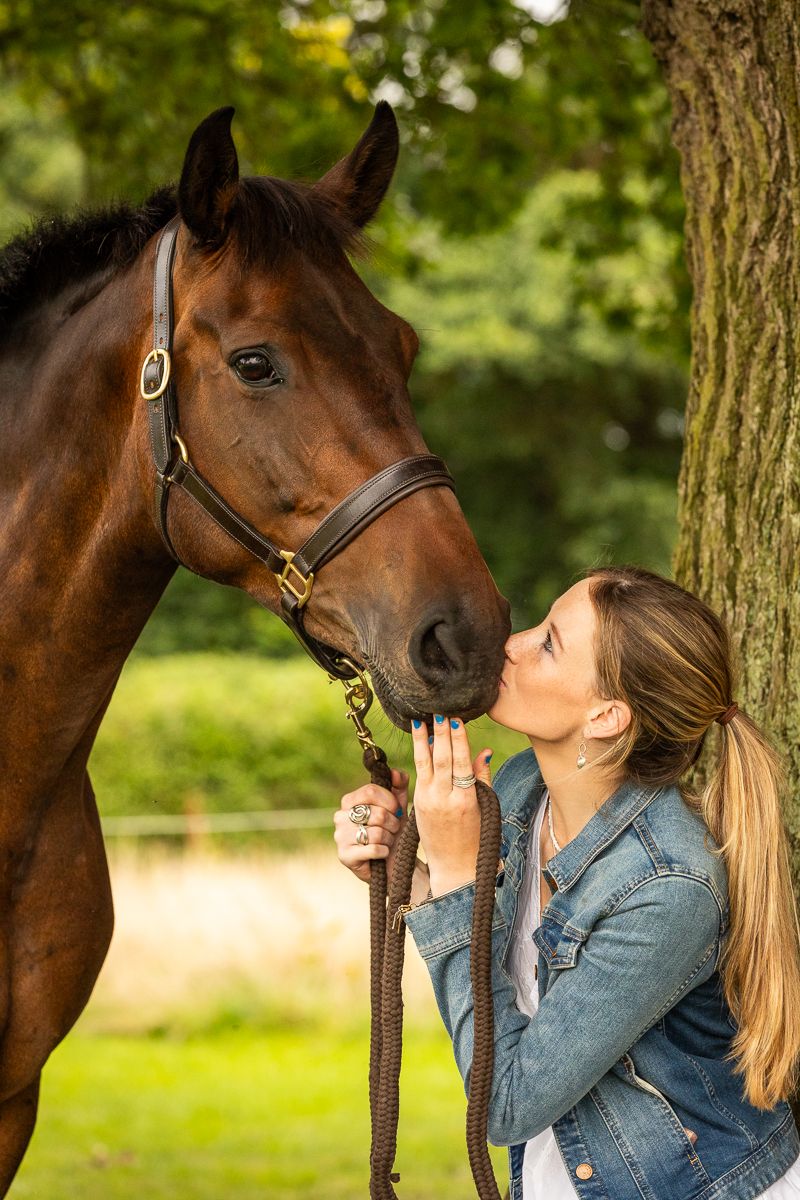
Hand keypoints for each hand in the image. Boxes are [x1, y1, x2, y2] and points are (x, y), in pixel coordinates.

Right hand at [334, 770, 407, 883]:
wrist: (392, 862)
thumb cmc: (392, 830)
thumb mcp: (398, 805)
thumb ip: (398, 785)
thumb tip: (394, 772)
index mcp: (349, 801)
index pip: (370, 791)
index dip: (389, 800)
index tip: (397, 810)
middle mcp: (340, 816)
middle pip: (377, 813)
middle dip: (393, 823)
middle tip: (392, 830)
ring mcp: (340, 837)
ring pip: (376, 832)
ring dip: (389, 839)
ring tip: (386, 842)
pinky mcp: (345, 856)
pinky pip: (374, 849)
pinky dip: (384, 852)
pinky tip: (382, 854)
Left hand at [410, 716, 492, 896]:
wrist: (454, 866)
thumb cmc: (476, 837)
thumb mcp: (485, 808)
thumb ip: (482, 778)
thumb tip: (484, 751)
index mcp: (466, 800)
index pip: (461, 763)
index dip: (458, 740)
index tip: (455, 720)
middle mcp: (445, 799)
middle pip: (443, 760)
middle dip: (440, 734)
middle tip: (438, 711)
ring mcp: (428, 802)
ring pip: (425, 765)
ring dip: (422, 740)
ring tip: (420, 720)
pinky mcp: (418, 804)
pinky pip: (419, 775)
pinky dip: (419, 756)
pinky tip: (418, 740)